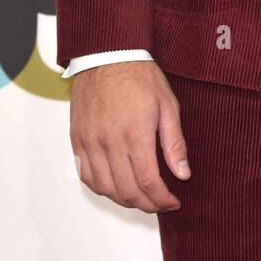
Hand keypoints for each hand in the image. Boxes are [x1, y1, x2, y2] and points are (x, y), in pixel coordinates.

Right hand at [68, 61, 189, 212]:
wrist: (107, 55)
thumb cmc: (139, 76)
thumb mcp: (168, 105)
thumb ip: (174, 143)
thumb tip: (183, 174)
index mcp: (135, 133)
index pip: (148, 182)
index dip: (162, 199)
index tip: (172, 202)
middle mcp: (109, 142)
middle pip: (126, 191)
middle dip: (146, 204)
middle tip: (159, 203)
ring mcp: (90, 142)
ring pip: (105, 188)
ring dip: (124, 200)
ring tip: (140, 197)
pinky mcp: (77, 139)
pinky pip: (86, 175)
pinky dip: (102, 188)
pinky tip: (115, 186)